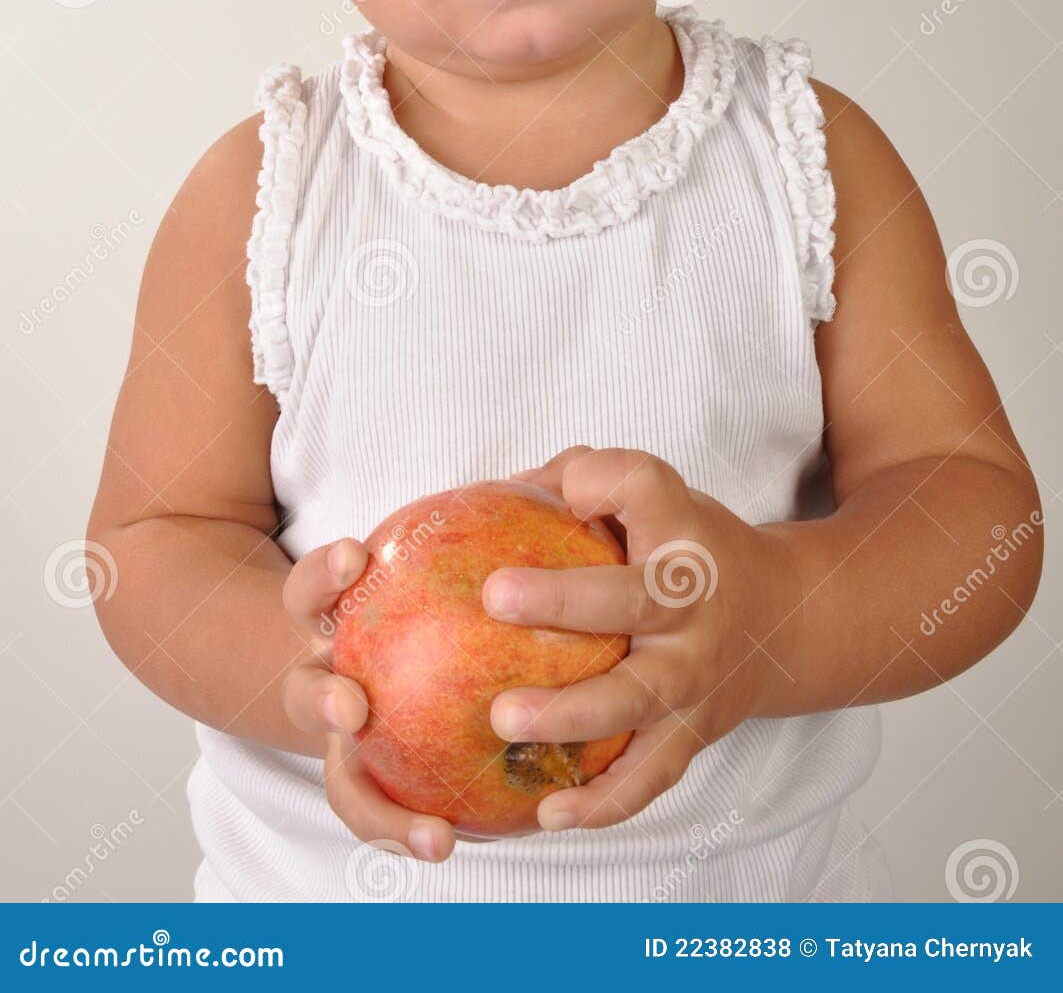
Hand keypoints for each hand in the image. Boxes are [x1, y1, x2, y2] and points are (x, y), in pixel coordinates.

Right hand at [281, 538, 455, 862]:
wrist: (345, 669)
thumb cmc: (411, 600)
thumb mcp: (426, 560)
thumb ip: (479, 523)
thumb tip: (566, 475)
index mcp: (332, 619)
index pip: (315, 590)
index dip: (326, 574)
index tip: (356, 556)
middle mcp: (323, 681)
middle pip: (306, 691)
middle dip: (318, 700)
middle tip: (353, 707)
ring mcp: (341, 744)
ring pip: (343, 779)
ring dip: (376, 809)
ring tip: (429, 834)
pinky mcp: (368, 787)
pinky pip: (386, 815)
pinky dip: (409, 832)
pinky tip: (453, 842)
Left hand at [483, 446, 798, 831]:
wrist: (786, 619)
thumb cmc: (690, 550)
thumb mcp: (655, 500)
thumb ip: (580, 482)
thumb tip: (490, 495)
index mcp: (678, 532)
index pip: (645, 486)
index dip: (603, 481)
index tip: (560, 490)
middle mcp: (691, 603)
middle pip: (633, 600)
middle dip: (563, 602)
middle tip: (495, 598)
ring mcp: (693, 675)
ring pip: (635, 699)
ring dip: (569, 713)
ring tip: (504, 718)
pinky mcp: (692, 733)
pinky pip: (648, 776)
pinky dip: (602, 803)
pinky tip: (548, 812)